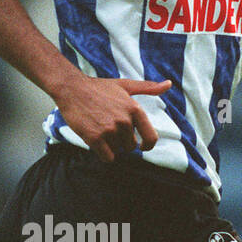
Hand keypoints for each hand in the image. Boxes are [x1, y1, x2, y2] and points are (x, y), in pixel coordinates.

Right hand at [55, 73, 171, 162]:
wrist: (72, 88)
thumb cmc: (98, 87)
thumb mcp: (125, 85)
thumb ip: (148, 87)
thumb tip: (169, 84)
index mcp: (134, 109)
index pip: (151, 138)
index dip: (147, 145)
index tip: (142, 146)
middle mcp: (124, 120)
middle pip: (131, 146)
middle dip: (122, 141)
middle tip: (109, 128)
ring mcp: (109, 130)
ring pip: (118, 151)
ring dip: (110, 145)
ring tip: (100, 129)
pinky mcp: (95, 138)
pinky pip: (107, 158)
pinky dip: (103, 154)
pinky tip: (96, 141)